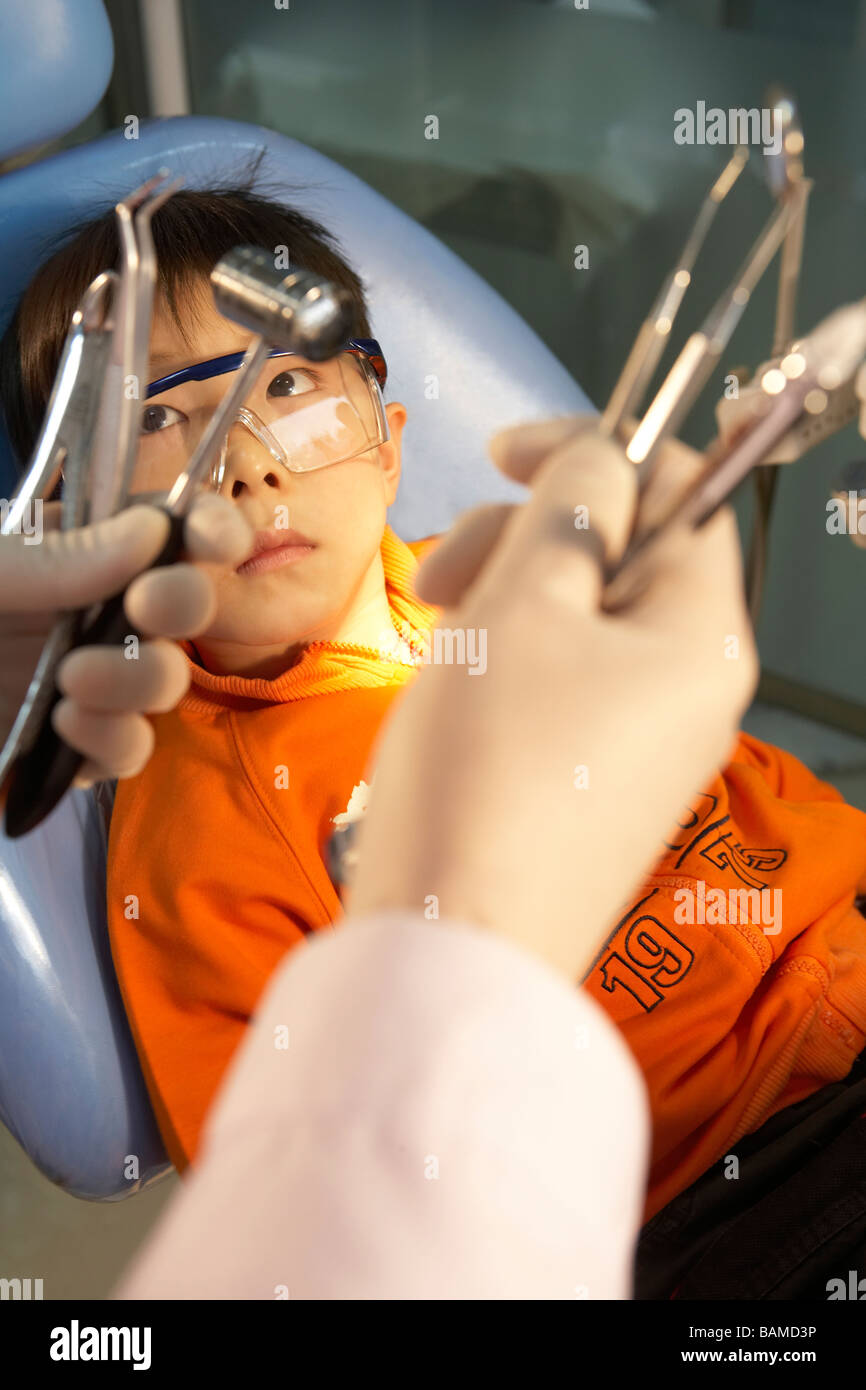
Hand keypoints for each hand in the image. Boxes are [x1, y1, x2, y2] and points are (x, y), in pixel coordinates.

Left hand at [0, 494, 251, 785]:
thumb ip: (55, 558)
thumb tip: (153, 531)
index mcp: (64, 547)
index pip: (162, 526)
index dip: (207, 527)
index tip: (213, 540)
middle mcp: (83, 609)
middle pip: (183, 607)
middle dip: (181, 607)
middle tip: (144, 611)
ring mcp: (77, 681)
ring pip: (162, 683)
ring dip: (140, 684)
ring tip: (72, 686)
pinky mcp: (58, 749)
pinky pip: (123, 752)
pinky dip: (112, 746)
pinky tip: (64, 732)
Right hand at [348, 419, 758, 979]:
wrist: (450, 943)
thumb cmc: (487, 765)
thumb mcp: (523, 603)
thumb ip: (570, 507)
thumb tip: (602, 459)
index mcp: (706, 634)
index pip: (685, 493)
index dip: (597, 453)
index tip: (504, 455)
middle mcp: (696, 688)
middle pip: (627, 556)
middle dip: (531, 537)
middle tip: (440, 571)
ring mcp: (647, 741)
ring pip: (584, 619)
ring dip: (508, 596)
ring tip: (435, 632)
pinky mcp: (597, 783)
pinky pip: (564, 683)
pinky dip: (508, 659)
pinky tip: (454, 685)